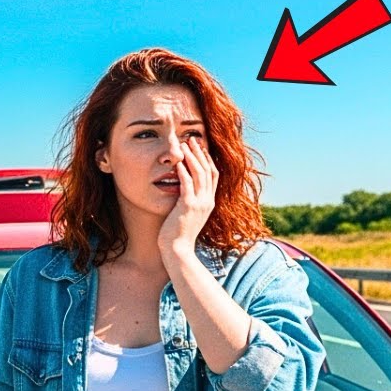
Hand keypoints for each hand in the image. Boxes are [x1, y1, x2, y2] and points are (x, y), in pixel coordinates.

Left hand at [158, 136, 217, 257]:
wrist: (177, 250)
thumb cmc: (178, 233)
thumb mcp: (188, 214)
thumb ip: (188, 201)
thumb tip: (182, 190)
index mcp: (209, 202)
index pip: (213, 175)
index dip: (207, 160)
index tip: (199, 148)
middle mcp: (208, 201)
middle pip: (209, 171)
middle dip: (201, 153)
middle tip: (192, 140)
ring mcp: (199, 204)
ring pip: (200, 174)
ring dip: (192, 158)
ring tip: (184, 145)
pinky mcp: (188, 207)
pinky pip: (187, 184)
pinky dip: (183, 172)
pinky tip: (177, 162)